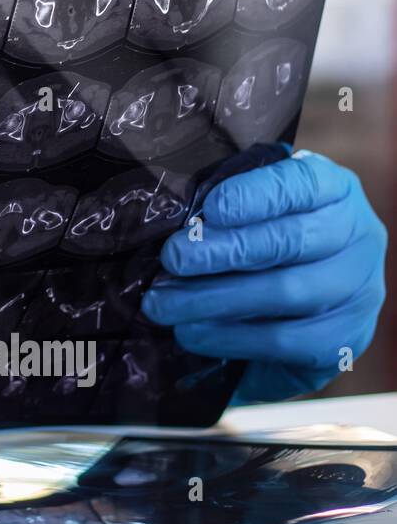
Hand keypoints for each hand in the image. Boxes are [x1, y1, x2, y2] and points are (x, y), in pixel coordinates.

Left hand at [142, 150, 386, 401]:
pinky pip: (286, 341)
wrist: (297, 307)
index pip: (302, 183)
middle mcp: (359, 235)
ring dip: (215, 299)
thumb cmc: (262, 240)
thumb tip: (178, 228)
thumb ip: (223, 211)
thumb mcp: (249, 211)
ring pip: (287, 293)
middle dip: (224, 250)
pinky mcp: (345, 339)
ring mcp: (359, 289)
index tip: (211, 208)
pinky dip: (231, 338)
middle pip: (292, 241)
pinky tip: (192, 334)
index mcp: (333, 189)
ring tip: (164, 304)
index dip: (256, 195)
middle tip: (173, 258)